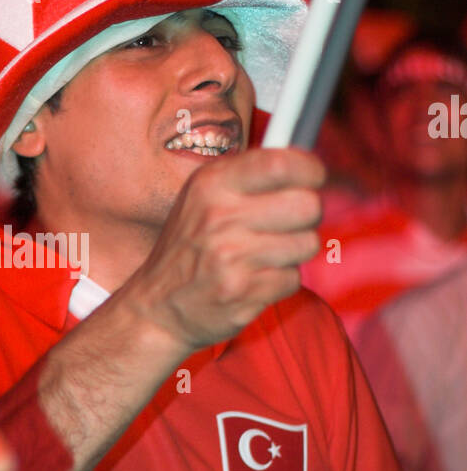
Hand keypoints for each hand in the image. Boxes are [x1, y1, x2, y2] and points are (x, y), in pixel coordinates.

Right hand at [127, 146, 324, 352]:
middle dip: (307, 216)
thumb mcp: (204, 197)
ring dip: (293, 252)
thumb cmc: (192, 246)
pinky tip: (254, 279)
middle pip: (307, 205)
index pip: (281, 163)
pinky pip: (293, 278)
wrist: (157, 307)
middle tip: (287, 223)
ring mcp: (230, 256)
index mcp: (212, 183)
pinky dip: (280, 281)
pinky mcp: (243, 291)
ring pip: (307, 243)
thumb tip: (309, 164)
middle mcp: (220, 216)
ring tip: (263, 255)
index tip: (312, 178)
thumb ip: (251, 176)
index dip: (310, 170)